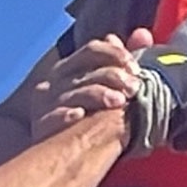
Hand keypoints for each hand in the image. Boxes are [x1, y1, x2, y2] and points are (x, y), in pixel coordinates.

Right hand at [14, 32, 144, 143]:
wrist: (58, 152)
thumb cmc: (86, 115)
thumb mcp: (104, 86)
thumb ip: (123, 61)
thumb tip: (143, 34)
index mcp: (71, 67)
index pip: (92, 50)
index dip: (115, 54)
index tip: (135, 67)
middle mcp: (58, 81)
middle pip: (87, 70)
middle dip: (114, 76)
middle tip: (134, 88)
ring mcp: (49, 102)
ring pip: (77, 92)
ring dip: (100, 94)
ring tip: (120, 102)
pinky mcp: (42, 124)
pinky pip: (54, 116)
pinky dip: (67, 114)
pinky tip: (80, 115)